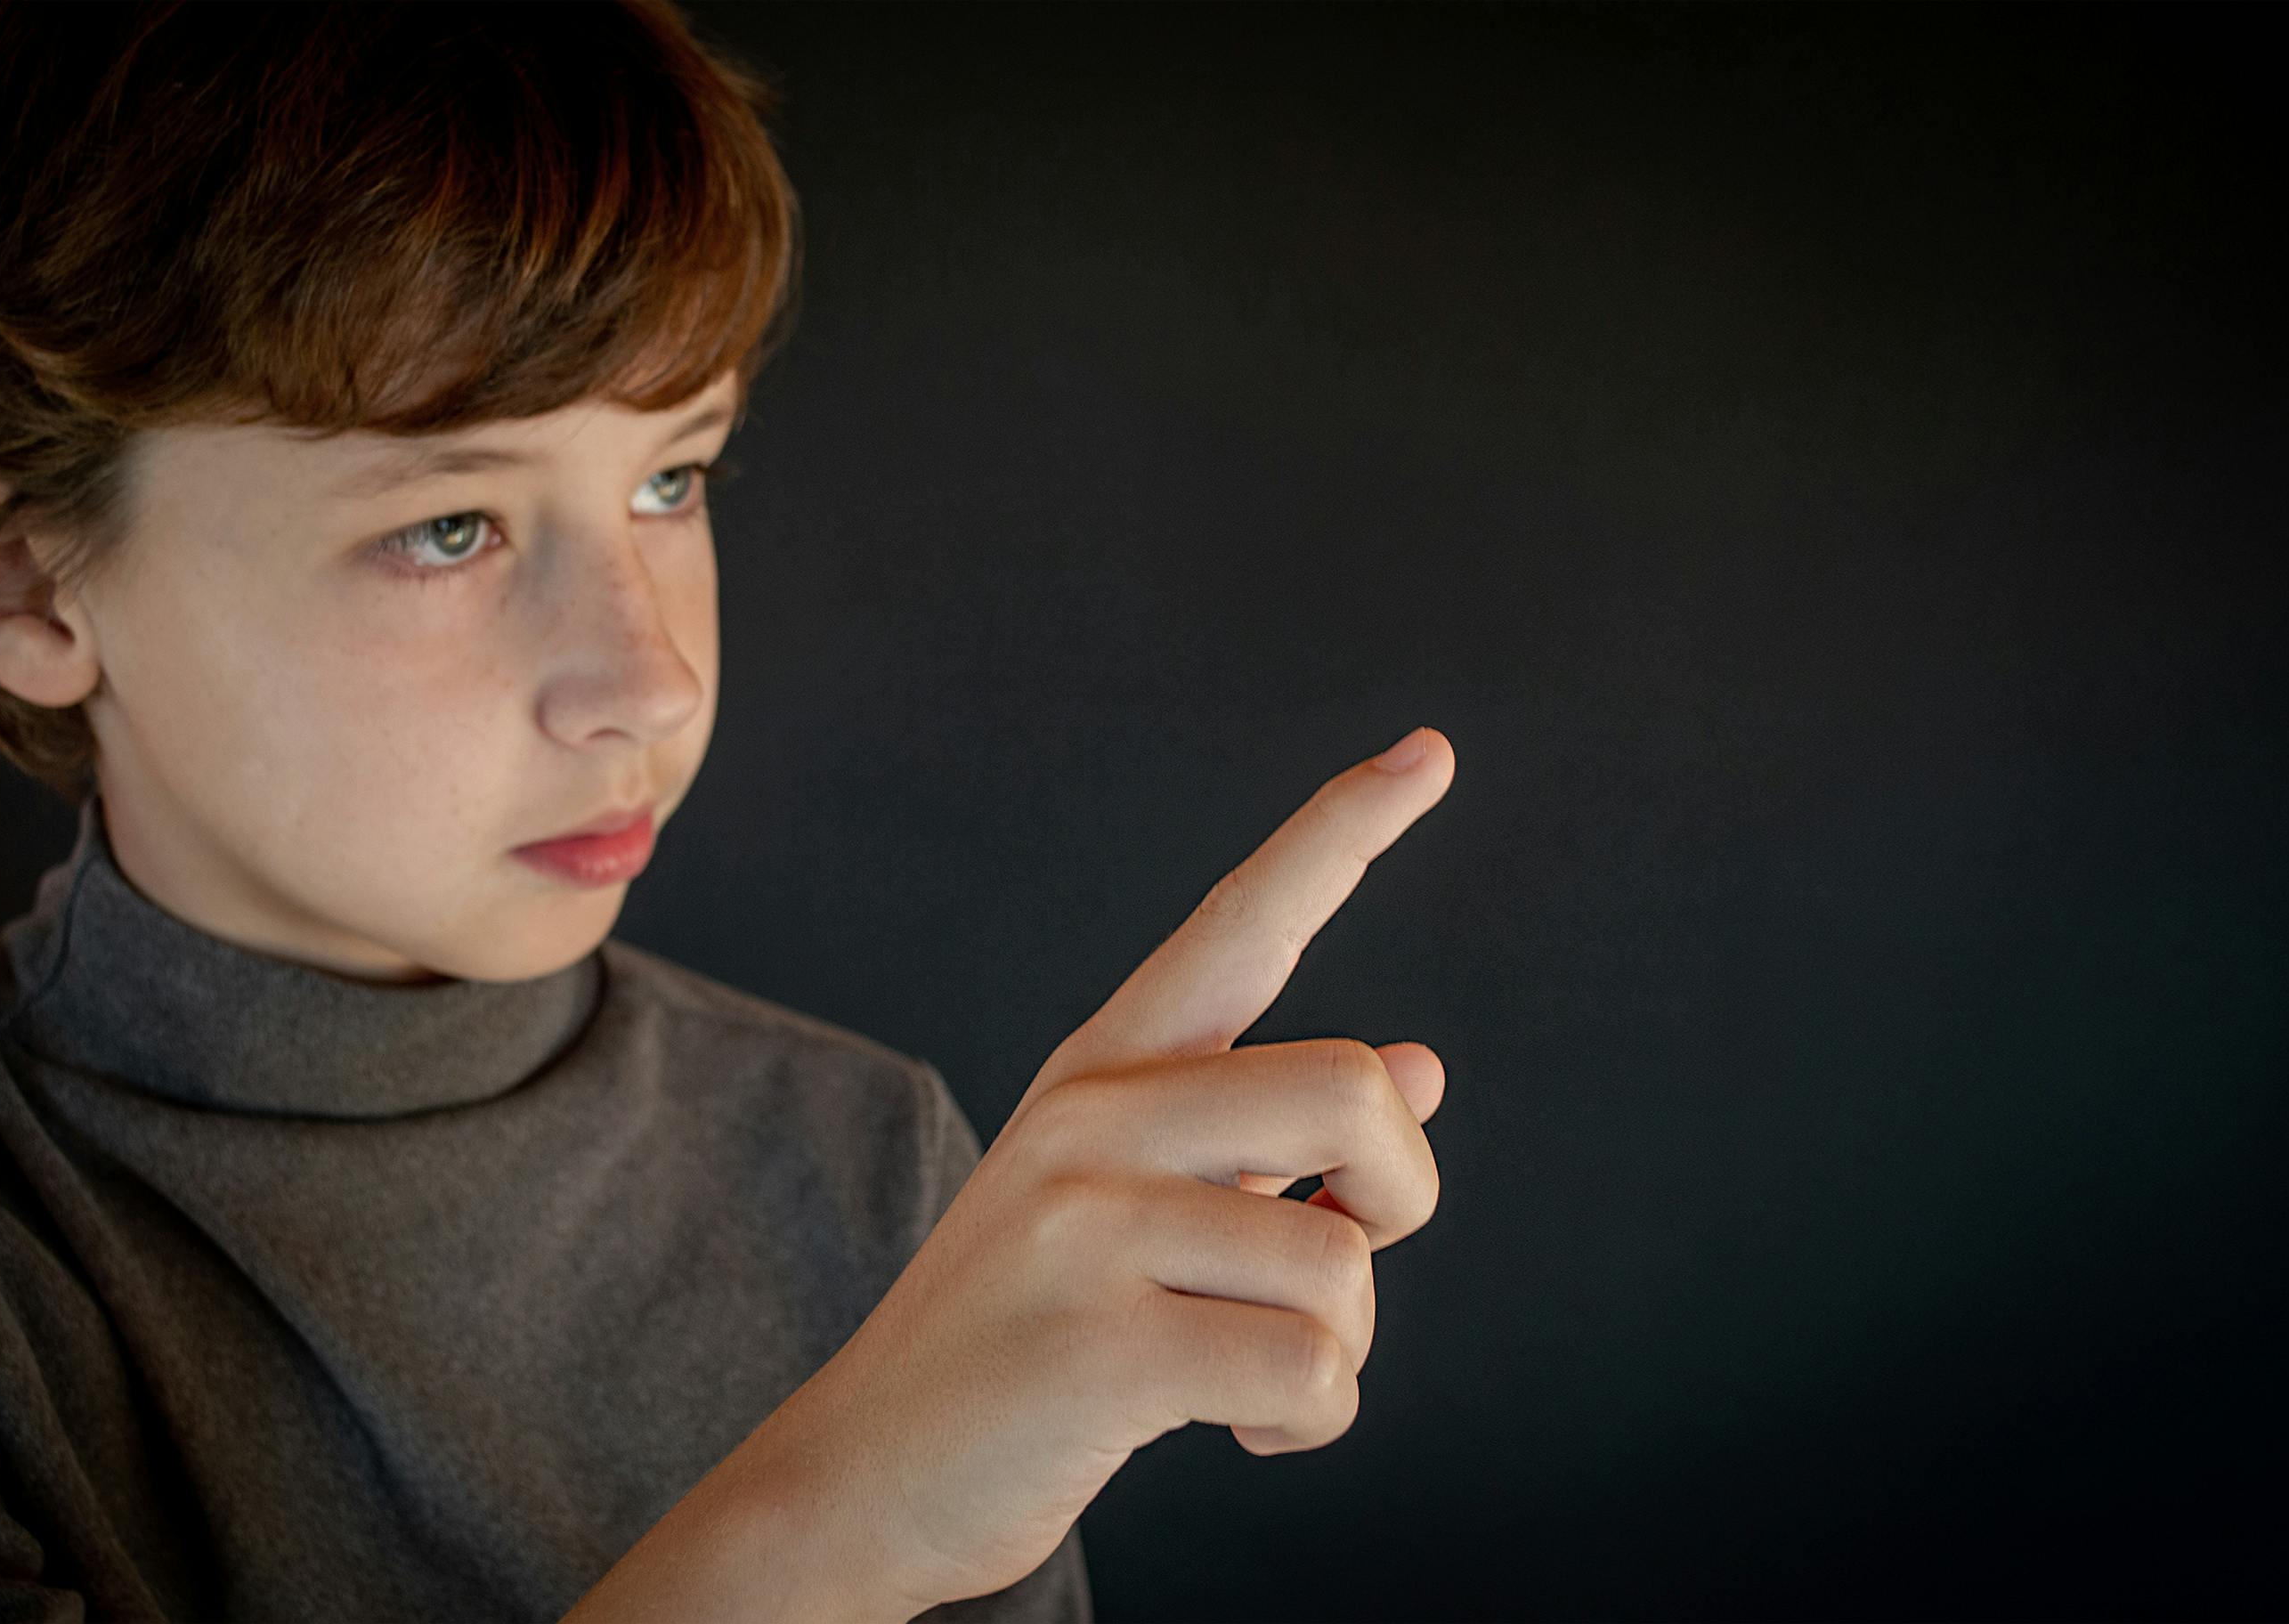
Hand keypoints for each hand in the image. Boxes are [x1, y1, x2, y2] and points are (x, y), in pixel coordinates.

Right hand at [743, 726, 1456, 1617]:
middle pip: (1350, 1091)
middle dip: (1402, 1193)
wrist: (859, 1475)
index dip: (1342, 834)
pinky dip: (1310, 1422)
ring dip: (1340, 1347)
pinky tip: (1237, 1431)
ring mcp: (1081, 1226)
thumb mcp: (1132, 1208)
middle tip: (1346, 1254)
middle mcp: (1088, 1119)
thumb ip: (1267, 1136)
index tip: (1429, 752)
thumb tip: (1425, 1067)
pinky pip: (1308, 1369)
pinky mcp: (1097, 1347)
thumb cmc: (1025, 1339)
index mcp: (1100, 1071)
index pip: (1241, 925)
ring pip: (1341, 1259)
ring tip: (1250, 1373)